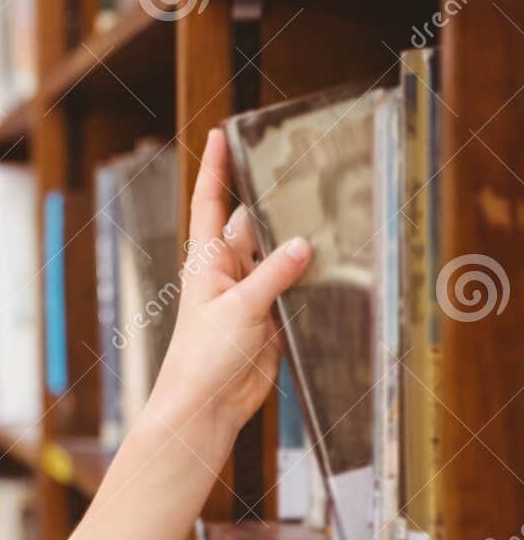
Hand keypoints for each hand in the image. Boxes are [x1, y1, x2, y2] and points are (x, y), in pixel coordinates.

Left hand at [147, 128, 311, 451]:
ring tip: (330, 208)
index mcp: (207, 262)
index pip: (210, 203)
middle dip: (273, 201)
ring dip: (299, 241)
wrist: (207, 405)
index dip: (215, 169)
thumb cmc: (203, 357)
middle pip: (253, 224)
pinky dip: (312, 276)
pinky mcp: (271, 317)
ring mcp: (251, 294)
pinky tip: (337, 262)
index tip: (221, 134)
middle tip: (301, 168)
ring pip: (280, 255)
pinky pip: (295, 287)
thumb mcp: (239, 309)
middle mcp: (228, 272)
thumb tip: (303, 243)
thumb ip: (273, 275)